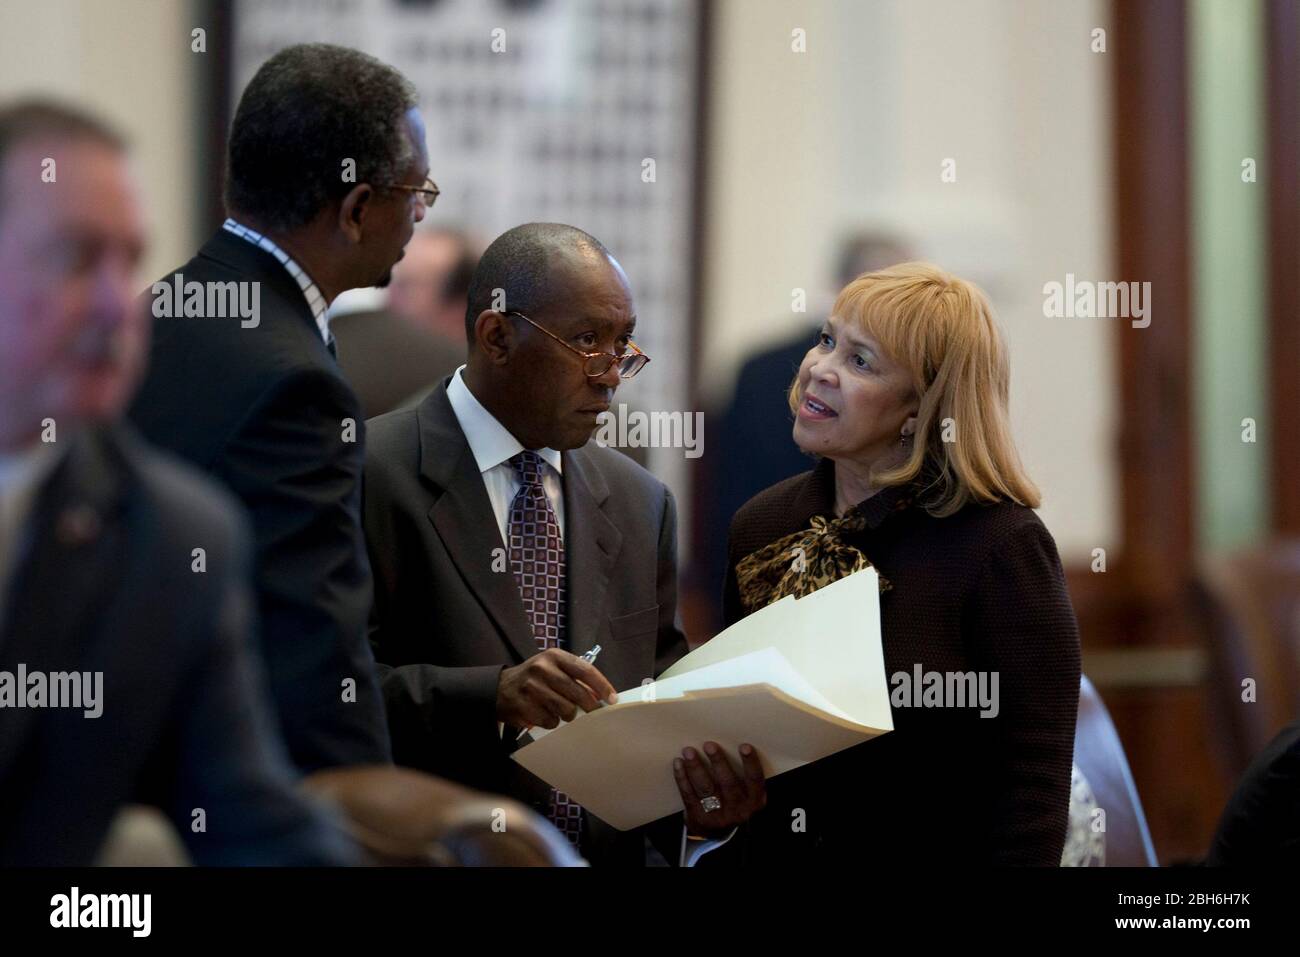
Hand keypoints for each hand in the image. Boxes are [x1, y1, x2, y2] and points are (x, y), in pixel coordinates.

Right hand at [496, 648, 617, 729]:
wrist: (499, 688)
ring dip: (568, 715)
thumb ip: (575, 677)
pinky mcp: (523, 706)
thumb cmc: (534, 678)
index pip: (585, 670)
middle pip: (578, 693)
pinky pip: (550, 721)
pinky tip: (544, 714)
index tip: (612, 698)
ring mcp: (531, 687)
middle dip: (589, 706)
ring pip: (566, 710)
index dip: (602, 686)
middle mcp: (542, 668)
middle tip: (592, 711)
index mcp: (553, 656)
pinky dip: (552, 722)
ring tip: (561, 711)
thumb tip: (600, 695)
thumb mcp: (552, 668)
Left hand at [673, 741, 765, 837]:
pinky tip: (678, 763)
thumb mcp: (746, 795)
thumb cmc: (732, 802)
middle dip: (718, 762)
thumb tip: (730, 741)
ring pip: (706, 788)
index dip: (750, 763)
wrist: (714, 833)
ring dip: (696, 767)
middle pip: (728, 783)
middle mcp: (738, 810)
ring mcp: (717, 815)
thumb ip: (743, 776)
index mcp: (754, 801)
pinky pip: (689, 794)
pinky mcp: (698, 816)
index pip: (755, 780)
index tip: (743, 746)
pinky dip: (682, 777)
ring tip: (689, 751)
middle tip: (709, 745)